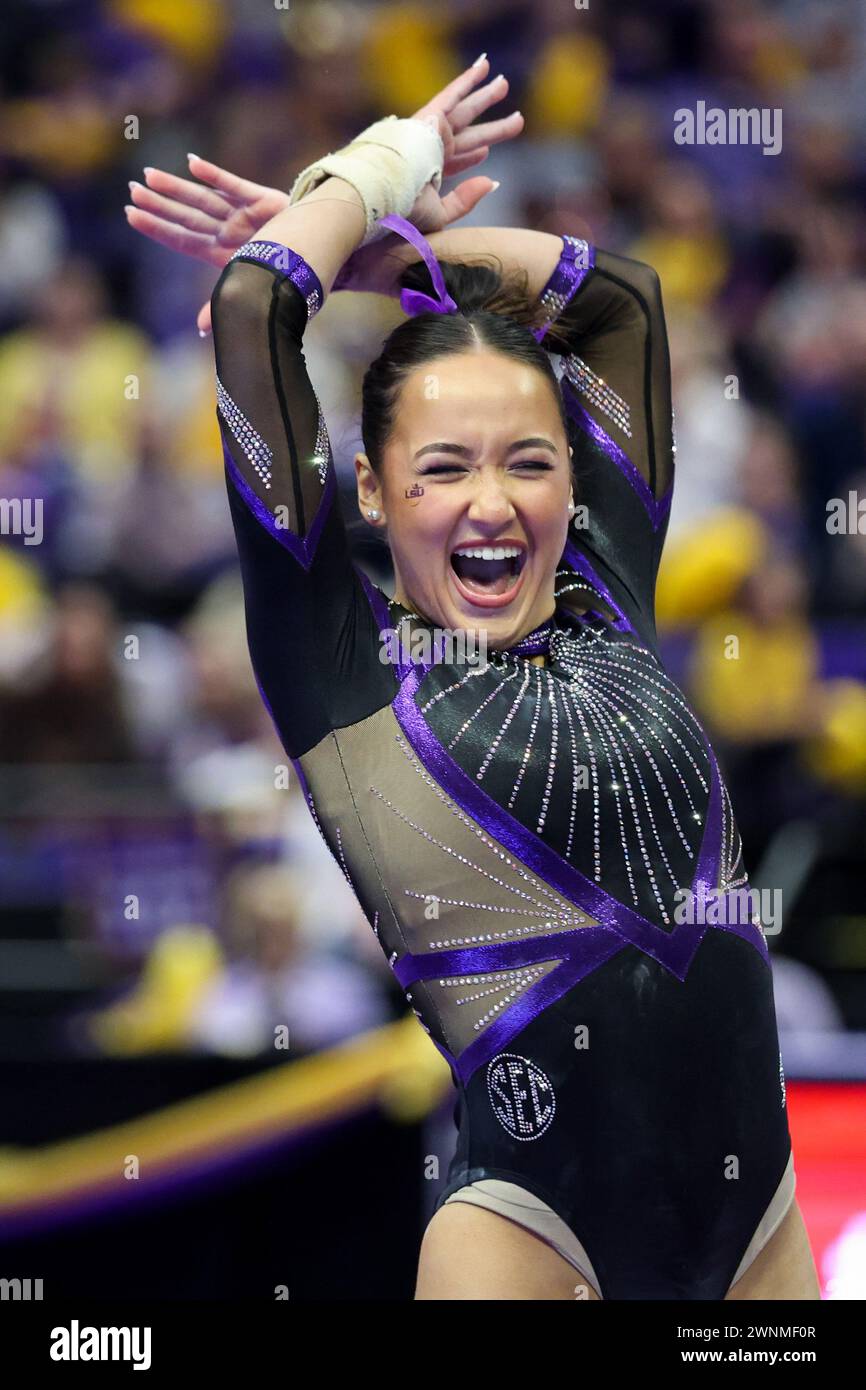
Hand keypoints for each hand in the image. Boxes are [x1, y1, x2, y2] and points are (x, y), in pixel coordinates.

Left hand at [125, 157, 289, 332]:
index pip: (182, 240)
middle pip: (187, 217)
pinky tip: (192, 164)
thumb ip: (225, 304)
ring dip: (176, 188)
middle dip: (159, 204)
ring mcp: (242, 215)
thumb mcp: (254, 294)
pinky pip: (233, 186)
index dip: (157, 228)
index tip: (130, 215)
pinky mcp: (262, 200)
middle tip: (131, 190)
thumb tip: (200, 329)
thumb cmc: (290, 283)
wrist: (325, 265)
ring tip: (149, 175)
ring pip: (203, 199)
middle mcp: (228, 232)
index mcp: (222, 255)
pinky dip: (213, 175)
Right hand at [333, 57, 522, 291]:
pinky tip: (484, 67)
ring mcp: (426, 134)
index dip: (468, 157)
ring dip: (484, 97)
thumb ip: (464, 201)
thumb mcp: (438, 215)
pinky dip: (467, 81)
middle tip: (510, 118)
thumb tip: (494, 181)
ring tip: (504, 83)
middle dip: (486, 126)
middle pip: (464, 135)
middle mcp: (427, 150)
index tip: (485, 152)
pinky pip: (452, 96)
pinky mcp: (427, 120)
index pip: (451, 162)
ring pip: (464, 113)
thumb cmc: (400, 212)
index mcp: (425, 173)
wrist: (377, 195)